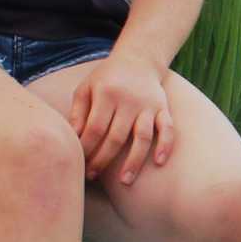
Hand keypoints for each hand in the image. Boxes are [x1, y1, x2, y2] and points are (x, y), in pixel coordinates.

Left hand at [68, 50, 176, 185]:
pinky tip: (158, 163)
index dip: (87, 149)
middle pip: (116, 137)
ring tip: (125, 182)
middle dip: (103, 160)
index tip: (80, 163)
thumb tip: (72, 140)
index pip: (95, 128)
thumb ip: (77, 113)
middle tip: (93, 176)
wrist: (138, 59)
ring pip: (142, 138)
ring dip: (134, 161)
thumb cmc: (106, 78)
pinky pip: (167, 128)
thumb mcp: (86, 88)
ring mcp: (148, 105)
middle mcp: (128, 100)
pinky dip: (165, 145)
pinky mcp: (163, 108)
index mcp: (106, 93)